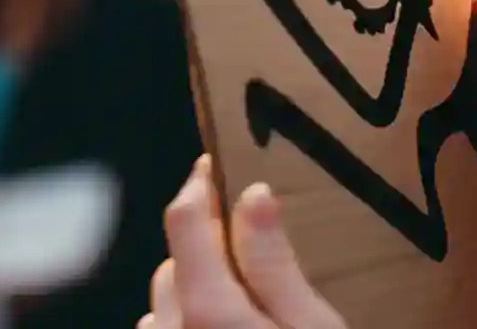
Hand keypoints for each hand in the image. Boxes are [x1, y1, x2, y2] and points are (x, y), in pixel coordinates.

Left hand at [139, 156, 346, 328]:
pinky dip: (182, 321)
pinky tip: (219, 328)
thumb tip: (253, 194)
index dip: (198, 185)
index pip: (184, 220)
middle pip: (173, 264)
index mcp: (207, 305)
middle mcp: (170, 328)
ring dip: (191, 286)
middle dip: (204, 244)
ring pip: (163, 303)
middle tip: (248, 240)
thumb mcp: (313, 326)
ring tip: (238, 290)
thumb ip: (275, 266)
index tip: (214, 164)